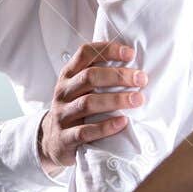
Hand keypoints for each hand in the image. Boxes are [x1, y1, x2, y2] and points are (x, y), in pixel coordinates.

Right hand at [39, 42, 146, 174]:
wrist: (51, 142)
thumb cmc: (73, 111)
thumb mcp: (78, 90)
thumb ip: (97, 78)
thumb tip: (134, 68)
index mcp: (68, 76)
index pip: (85, 54)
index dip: (107, 50)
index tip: (130, 54)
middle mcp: (63, 92)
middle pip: (89, 77)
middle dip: (118, 76)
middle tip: (141, 79)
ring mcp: (62, 115)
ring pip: (88, 103)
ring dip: (116, 100)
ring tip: (138, 99)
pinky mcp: (65, 138)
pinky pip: (85, 131)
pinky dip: (106, 127)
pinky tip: (123, 122)